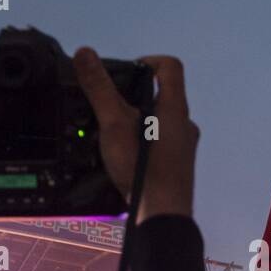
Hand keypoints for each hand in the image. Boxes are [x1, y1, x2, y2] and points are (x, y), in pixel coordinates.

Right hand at [72, 47, 198, 224]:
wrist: (159, 216)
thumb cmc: (144, 171)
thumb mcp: (114, 124)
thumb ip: (100, 89)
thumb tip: (85, 54)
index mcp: (175, 109)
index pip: (170, 67)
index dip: (147, 61)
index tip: (126, 73)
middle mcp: (184, 126)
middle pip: (161, 95)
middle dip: (133, 97)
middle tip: (111, 108)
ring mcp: (183, 147)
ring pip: (159, 122)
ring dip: (136, 122)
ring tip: (114, 135)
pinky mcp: (176, 166)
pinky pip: (159, 143)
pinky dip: (141, 143)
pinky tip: (124, 157)